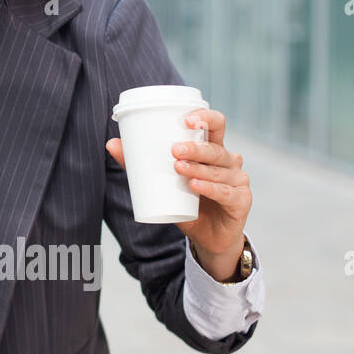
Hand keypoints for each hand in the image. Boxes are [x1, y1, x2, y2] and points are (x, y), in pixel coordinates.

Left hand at [107, 108, 251, 280]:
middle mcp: (229, 161)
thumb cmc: (187, 201)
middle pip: (215, 148)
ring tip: (178, 168)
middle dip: (195, 147)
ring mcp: (238, 180)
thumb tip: (111, 144)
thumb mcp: (164, 182)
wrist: (207, 236)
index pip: (216, 125)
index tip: (186, 119)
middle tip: (173, 150)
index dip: (205, 117)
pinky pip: (226, 192)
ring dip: (198, 168)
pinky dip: (210, 188)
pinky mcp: (241, 201)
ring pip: (219, 170)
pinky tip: (196, 186)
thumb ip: (140, 164)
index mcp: (213, 149)